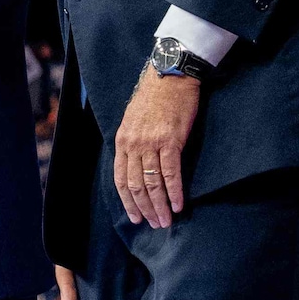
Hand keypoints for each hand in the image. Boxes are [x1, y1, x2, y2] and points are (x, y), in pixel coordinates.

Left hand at [115, 69, 200, 228]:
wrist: (170, 75)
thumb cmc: (154, 97)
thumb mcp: (133, 120)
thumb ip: (133, 143)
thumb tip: (137, 167)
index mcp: (122, 141)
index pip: (120, 180)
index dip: (128, 202)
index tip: (136, 218)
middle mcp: (133, 144)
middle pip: (135, 186)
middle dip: (145, 209)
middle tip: (155, 224)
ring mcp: (151, 143)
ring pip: (152, 183)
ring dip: (160, 205)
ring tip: (166, 220)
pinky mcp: (171, 140)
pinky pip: (171, 172)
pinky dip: (174, 191)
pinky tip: (178, 204)